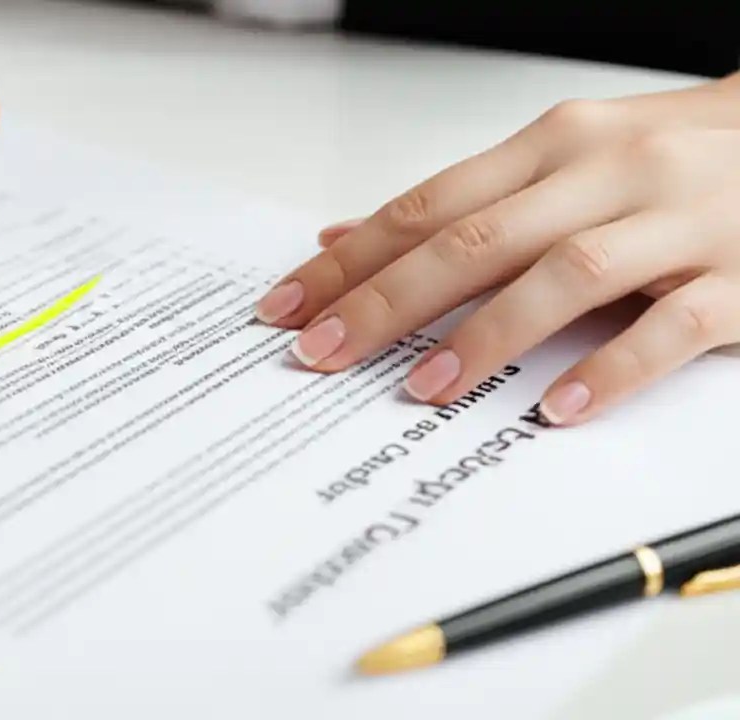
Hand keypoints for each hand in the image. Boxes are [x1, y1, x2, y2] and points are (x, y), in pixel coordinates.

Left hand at [255, 78, 739, 425]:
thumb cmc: (667, 165)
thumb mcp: (559, 167)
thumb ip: (459, 206)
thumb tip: (343, 239)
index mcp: (553, 147)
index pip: (428, 207)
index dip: (351, 261)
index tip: (286, 307)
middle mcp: (608, 174)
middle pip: (476, 239)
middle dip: (387, 301)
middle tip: (320, 352)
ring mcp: (677, 222)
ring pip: (568, 274)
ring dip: (486, 335)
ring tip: (422, 390)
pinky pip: (673, 325)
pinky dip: (612, 367)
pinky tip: (556, 407)